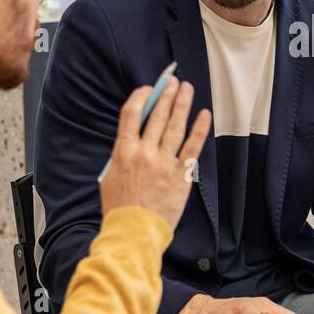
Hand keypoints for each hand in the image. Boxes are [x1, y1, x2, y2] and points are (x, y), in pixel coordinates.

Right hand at [99, 79, 211, 229]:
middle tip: (173, 81)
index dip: (141, 97)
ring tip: (187, 89)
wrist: (133, 232)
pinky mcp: (181, 176)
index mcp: (123, 152)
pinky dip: (199, 129)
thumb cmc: (119, 209)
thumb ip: (122, 156)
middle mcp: (145, 153)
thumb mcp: (110, 178)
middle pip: (157, 115)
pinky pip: (192, 147)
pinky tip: (204, 115)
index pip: (131, 114)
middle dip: (166, 94)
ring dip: (182, 104)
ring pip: (175, 126)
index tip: (147, 89)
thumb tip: (133, 140)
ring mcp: (164, 163)